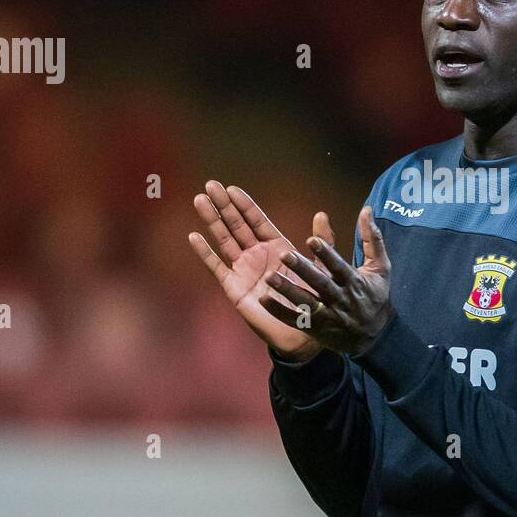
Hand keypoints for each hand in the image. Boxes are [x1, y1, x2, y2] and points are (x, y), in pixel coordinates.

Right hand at [187, 180, 325, 362]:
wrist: (303, 332)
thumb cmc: (312, 300)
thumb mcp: (320, 267)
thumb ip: (322, 242)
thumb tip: (321, 214)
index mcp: (276, 247)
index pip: (257, 220)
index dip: (244, 204)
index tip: (232, 187)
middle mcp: (257, 255)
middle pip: (237, 225)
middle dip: (224, 205)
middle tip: (210, 184)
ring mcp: (244, 270)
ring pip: (224, 240)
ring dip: (212, 221)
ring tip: (199, 200)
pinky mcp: (234, 288)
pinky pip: (217, 267)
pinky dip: (205, 252)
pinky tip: (194, 236)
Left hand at [260, 205, 393, 356]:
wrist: (374, 337)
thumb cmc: (375, 296)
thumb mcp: (380, 267)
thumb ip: (372, 238)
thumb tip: (366, 210)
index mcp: (354, 282)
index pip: (339, 267)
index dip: (326, 254)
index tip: (311, 240)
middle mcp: (340, 299)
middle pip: (320, 284)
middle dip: (303, 270)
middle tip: (285, 255)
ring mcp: (327, 316)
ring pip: (305, 302)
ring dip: (287, 290)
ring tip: (270, 277)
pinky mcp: (316, 329)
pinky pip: (295, 320)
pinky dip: (280, 311)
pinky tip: (264, 299)